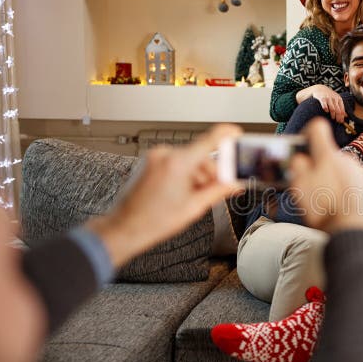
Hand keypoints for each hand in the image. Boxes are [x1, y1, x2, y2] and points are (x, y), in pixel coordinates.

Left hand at [86, 124, 242, 266]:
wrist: (125, 228)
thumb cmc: (153, 221)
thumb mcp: (194, 207)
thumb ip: (218, 191)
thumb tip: (234, 183)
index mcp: (177, 163)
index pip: (209, 140)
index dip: (226, 135)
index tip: (237, 134)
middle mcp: (165, 155)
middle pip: (201, 156)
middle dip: (211, 173)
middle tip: (218, 190)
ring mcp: (156, 157)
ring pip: (189, 160)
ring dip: (197, 176)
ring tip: (194, 197)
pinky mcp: (151, 162)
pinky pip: (176, 162)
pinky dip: (185, 174)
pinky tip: (183, 193)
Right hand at [289, 118, 362, 238]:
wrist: (358, 231)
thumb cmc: (327, 210)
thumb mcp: (302, 188)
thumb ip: (298, 168)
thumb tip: (299, 157)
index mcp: (327, 155)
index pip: (317, 128)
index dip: (306, 135)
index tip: (302, 149)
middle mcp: (346, 160)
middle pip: (328, 155)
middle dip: (317, 167)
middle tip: (309, 187)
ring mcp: (359, 174)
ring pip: (338, 171)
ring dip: (330, 181)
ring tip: (324, 204)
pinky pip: (350, 185)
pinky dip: (343, 193)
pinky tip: (338, 209)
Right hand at [298, 84, 345, 123]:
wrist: (320, 88)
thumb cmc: (329, 95)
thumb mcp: (336, 99)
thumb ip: (341, 107)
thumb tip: (346, 115)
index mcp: (339, 99)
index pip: (342, 109)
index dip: (342, 116)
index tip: (341, 121)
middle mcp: (334, 98)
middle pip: (338, 110)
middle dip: (338, 117)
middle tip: (338, 121)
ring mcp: (328, 98)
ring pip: (332, 108)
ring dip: (333, 114)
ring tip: (333, 118)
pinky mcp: (322, 98)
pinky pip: (324, 105)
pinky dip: (326, 109)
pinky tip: (326, 111)